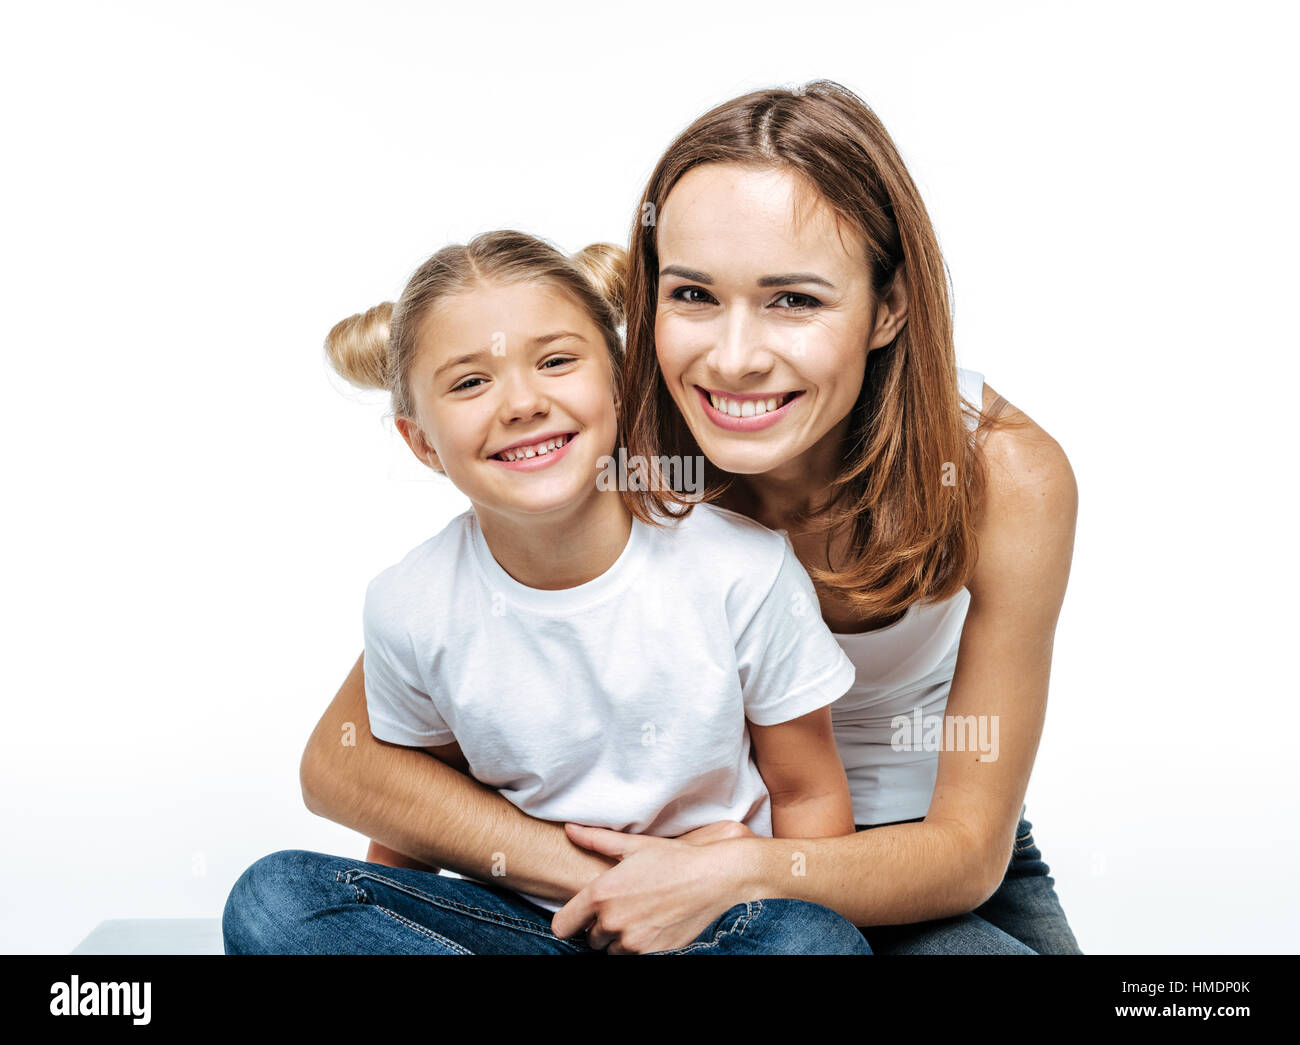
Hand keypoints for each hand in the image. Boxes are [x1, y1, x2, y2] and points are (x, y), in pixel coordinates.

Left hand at [550, 823, 752, 953]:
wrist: (713, 879)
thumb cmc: (673, 859)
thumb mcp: (634, 845)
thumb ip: (596, 840)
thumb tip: (569, 829)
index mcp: (601, 894)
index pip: (562, 926)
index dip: (570, 921)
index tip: (580, 916)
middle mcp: (612, 922)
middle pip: (590, 940)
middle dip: (601, 927)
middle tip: (622, 909)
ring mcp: (633, 942)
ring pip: (612, 951)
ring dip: (619, 940)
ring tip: (639, 917)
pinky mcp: (653, 955)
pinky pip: (634, 958)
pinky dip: (639, 948)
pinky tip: (652, 927)